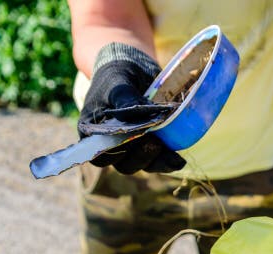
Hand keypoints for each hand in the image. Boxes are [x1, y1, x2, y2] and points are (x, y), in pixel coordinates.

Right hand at [79, 43, 185, 174]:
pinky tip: (178, 159)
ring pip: (142, 165)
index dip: (113, 155)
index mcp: (93, 132)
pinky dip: (169, 161)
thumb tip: (131, 115)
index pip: (99, 155)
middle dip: (139, 157)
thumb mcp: (118, 81)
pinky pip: (159, 161)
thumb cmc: (118, 74)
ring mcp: (133, 148)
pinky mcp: (151, 146)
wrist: (135, 68)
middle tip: (153, 142)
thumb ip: (123, 97)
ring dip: (155, 160)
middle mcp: (111, 145)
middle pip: (123, 164)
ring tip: (164, 146)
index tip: (128, 142)